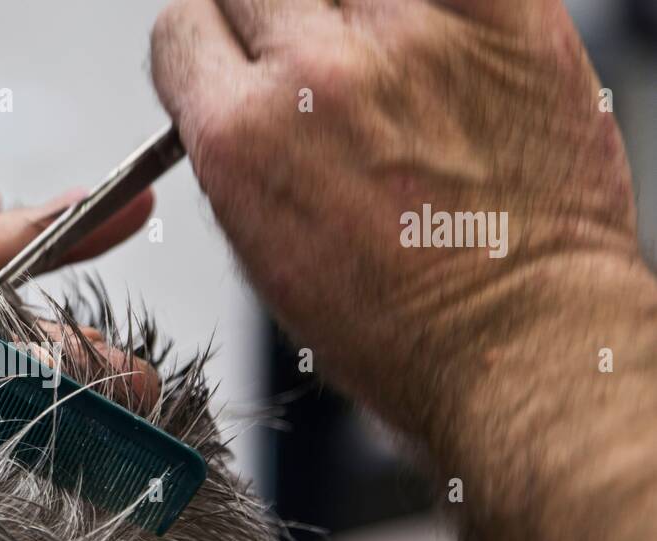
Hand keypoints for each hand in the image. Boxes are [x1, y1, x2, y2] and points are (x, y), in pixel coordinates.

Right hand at [150, 0, 639, 431]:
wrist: (519, 346)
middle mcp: (315, 76)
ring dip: (343, 7)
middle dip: (267, 20)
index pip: (181, 29)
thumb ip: (236, 157)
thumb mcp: (263, 255)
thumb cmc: (402, 332)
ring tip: (379, 54)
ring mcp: (412, 38)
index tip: (232, 59)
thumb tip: (236, 101)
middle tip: (306, 60)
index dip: (205, 46)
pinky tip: (434, 34)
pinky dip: (434, 1)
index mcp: (242, 138)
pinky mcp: (503, 20)